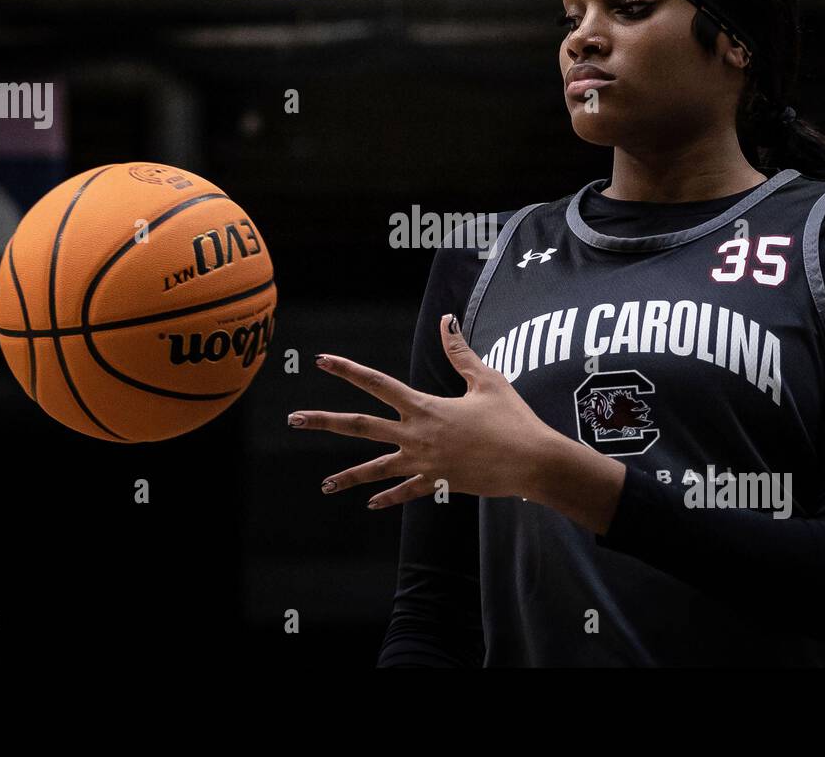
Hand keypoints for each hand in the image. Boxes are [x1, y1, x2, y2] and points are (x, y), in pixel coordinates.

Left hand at [288, 313, 560, 508]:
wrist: (530, 462)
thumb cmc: (512, 418)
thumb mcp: (487, 380)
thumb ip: (460, 352)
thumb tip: (447, 320)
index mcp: (424, 407)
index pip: (377, 383)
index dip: (348, 370)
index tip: (321, 361)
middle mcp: (416, 435)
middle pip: (360, 426)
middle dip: (325, 421)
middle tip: (293, 419)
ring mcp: (424, 462)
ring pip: (377, 469)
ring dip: (349, 477)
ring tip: (324, 485)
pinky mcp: (439, 482)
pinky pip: (408, 491)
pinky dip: (390, 498)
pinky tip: (372, 504)